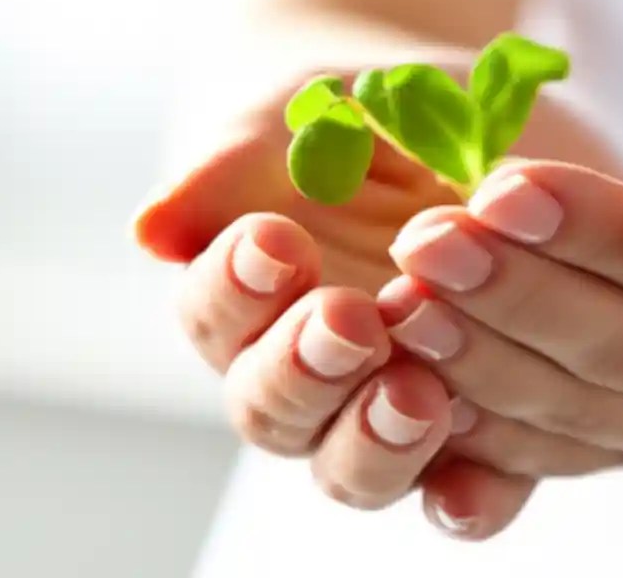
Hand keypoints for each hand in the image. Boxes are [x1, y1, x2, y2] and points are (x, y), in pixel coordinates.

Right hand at [133, 56, 622, 538]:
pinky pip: (461, 493)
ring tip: (414, 394)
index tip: (273, 241)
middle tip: (347, 319)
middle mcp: (299, 375)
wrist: (452, 137)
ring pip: (351, 467)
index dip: (233, 288)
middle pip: (272, 409)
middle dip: (302, 369)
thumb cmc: (353, 126)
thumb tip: (150, 231)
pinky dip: (465, 499)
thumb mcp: (299, 123)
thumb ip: (230, 172)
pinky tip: (472, 489)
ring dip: (374, 441)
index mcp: (243, 304)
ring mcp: (377, 415)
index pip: (214, 315)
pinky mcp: (470, 437)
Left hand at [372, 90, 622, 498]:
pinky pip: (540, 449)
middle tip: (424, 239)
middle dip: (509, 290)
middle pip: (615, 344)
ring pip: (564, 400)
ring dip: (472, 351)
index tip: (502, 193)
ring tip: (400, 297)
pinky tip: (409, 381)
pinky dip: (473, 422)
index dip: (586, 231)